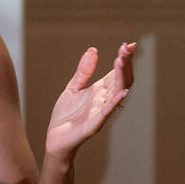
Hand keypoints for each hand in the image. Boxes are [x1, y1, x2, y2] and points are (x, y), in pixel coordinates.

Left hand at [44, 42, 135, 161]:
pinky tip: (123, 91)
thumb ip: (83, 71)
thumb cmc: (65, 116)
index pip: (118, 72)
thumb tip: (93, 50)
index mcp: (100, 90)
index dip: (124, 58)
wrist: (55, 139)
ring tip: (121, 60)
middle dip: (125, 63)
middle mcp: (105, 99)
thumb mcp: (73, 88)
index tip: (129, 44)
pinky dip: (116, 101)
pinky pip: (108, 112)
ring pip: (117, 92)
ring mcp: (101, 111)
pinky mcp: (94, 124)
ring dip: (121, 76)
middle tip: (126, 48)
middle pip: (122, 79)